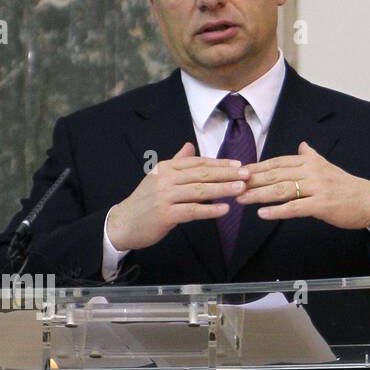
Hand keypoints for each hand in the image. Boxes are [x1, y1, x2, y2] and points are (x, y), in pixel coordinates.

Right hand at [107, 142, 248, 250]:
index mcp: (166, 167)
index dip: (220, 164)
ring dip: (223, 189)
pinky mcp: (165, 214)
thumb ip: (177, 162)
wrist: (122, 224)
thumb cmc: (145, 201)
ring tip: (242, 189)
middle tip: (247, 174)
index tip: (239, 165)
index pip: (198, 163)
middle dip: (227, 174)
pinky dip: (210, 209)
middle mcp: (165, 179)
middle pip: (202, 174)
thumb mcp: (158, 177)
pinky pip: (192, 211)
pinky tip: (225, 209)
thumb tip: (190, 145)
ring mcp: (164, 197)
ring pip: (200, 191)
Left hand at [237, 141, 369, 229]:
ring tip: (240, 199)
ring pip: (282, 190)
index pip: (278, 162)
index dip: (257, 167)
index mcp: (311, 162)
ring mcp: (317, 188)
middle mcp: (312, 171)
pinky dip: (277, 211)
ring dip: (258, 195)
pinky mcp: (322, 205)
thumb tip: (302, 145)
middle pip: (276, 174)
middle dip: (252, 180)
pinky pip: (295, 207)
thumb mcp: (328, 167)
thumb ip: (312, 156)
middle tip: (232, 185)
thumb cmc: (346, 187)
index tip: (238, 172)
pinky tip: (262, 214)